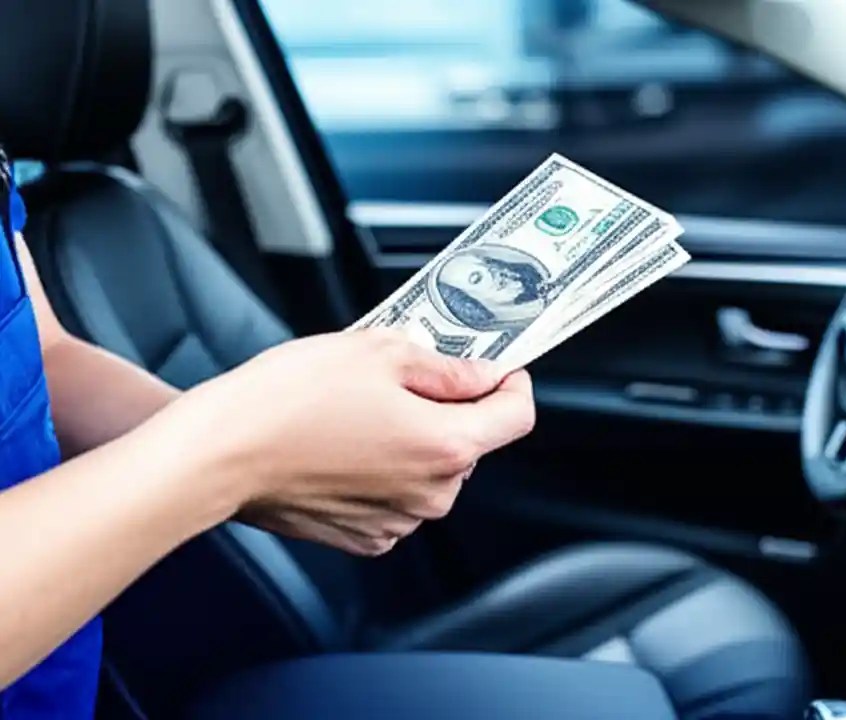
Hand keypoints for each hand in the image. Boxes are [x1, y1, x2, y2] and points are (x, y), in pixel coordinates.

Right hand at [139, 330, 534, 555]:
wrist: (218, 454)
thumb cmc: (287, 400)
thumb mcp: (379, 352)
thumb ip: (446, 366)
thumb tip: (483, 374)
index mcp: (446, 446)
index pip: (516, 417)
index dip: (512, 384)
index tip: (499, 367)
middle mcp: (431, 494)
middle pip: (471, 442)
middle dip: (449, 407)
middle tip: (403, 376)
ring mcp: (400, 520)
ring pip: (432, 469)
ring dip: (413, 438)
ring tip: (360, 409)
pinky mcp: (366, 536)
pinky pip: (398, 495)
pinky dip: (384, 469)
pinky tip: (344, 444)